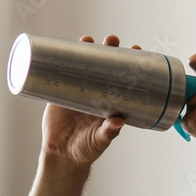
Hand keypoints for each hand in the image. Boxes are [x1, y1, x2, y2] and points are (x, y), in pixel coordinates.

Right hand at [41, 34, 141, 167]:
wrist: (62, 156)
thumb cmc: (86, 150)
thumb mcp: (100, 141)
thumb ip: (109, 133)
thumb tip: (118, 122)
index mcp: (110, 101)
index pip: (123, 77)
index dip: (129, 63)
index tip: (137, 50)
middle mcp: (96, 92)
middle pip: (104, 65)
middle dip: (108, 50)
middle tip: (112, 40)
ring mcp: (77, 91)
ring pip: (83, 65)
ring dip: (85, 50)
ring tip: (88, 39)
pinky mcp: (59, 94)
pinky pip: (59, 74)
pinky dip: (60, 61)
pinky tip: (61, 49)